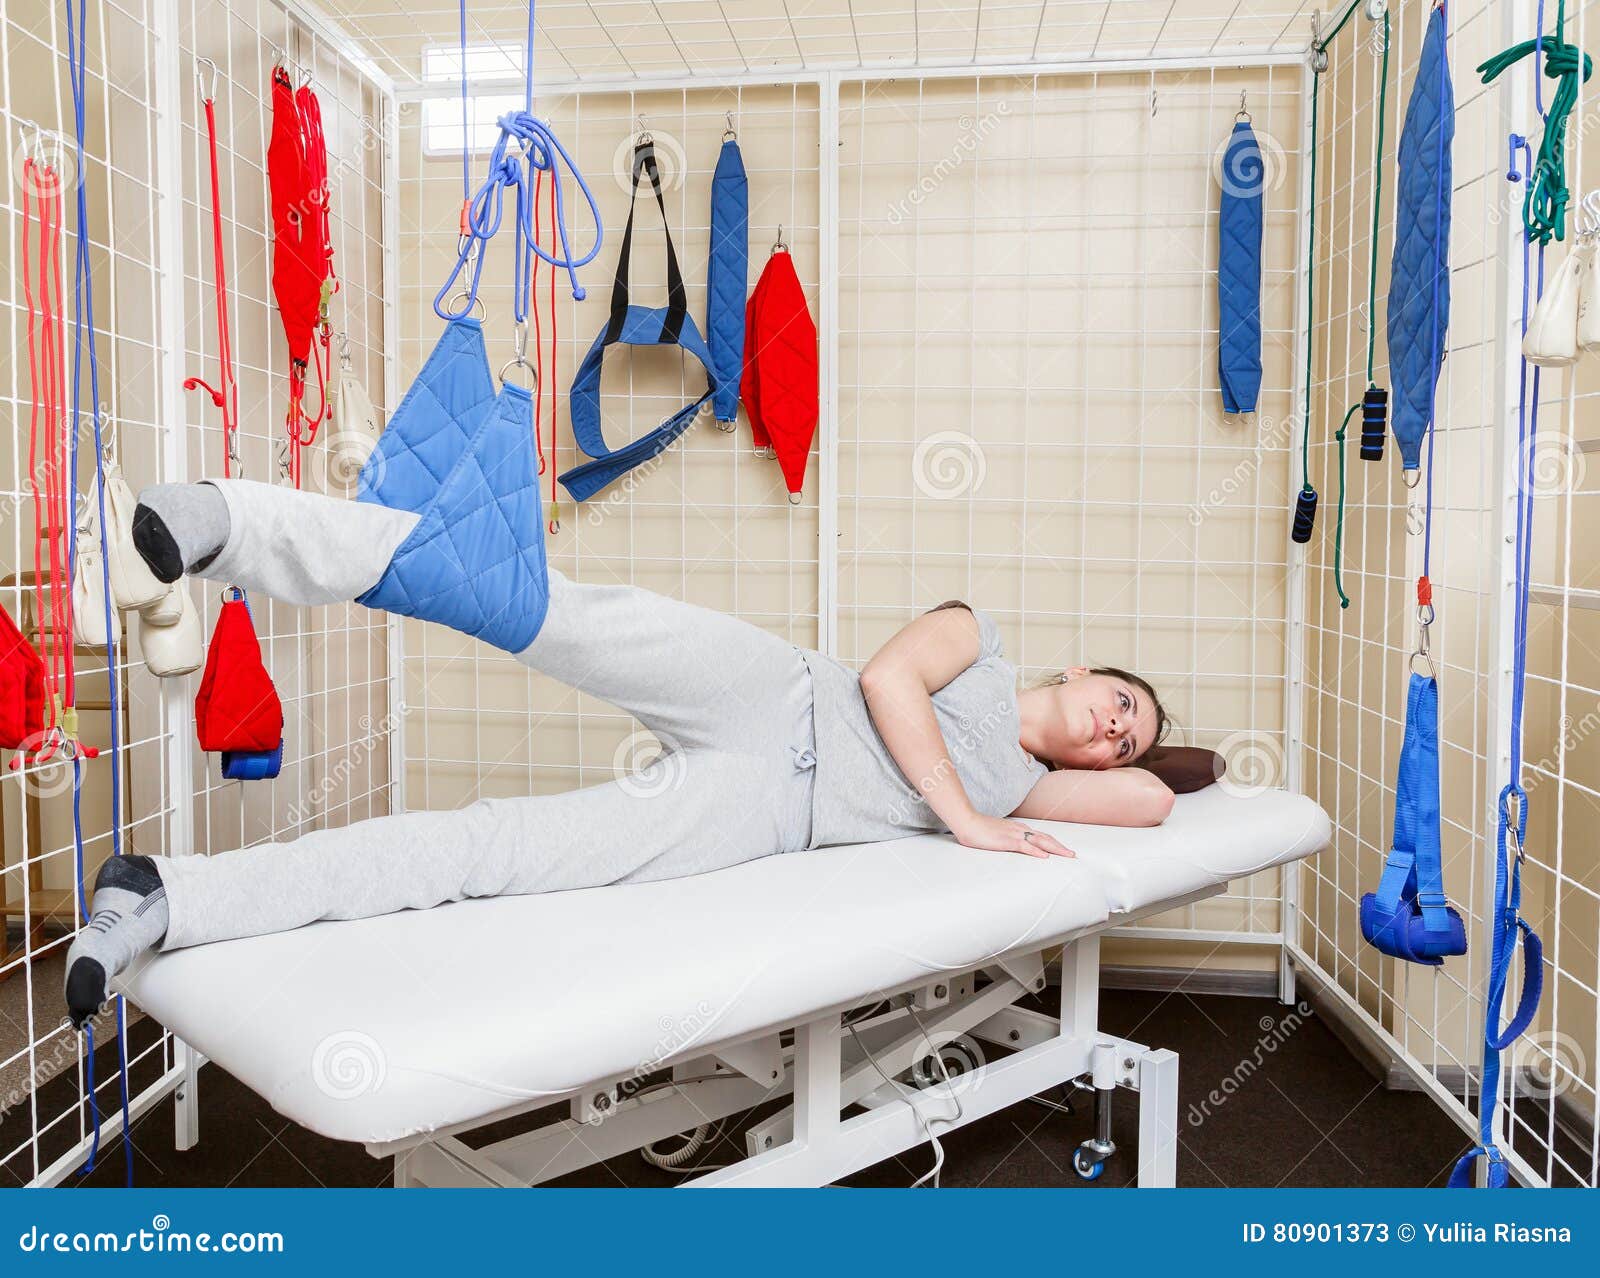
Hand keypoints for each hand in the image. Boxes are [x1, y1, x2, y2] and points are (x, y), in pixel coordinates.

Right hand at [949, 813, 1073, 858]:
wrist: (966, 821)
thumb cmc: (978, 828)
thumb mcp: (996, 833)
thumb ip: (1006, 837)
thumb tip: (1012, 844)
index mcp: (1018, 828)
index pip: (1041, 835)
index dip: (1053, 842)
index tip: (1063, 849)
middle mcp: (1020, 829)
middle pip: (1045, 837)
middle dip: (1060, 846)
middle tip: (1073, 854)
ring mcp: (1014, 834)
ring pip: (1040, 841)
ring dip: (1055, 848)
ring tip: (1067, 855)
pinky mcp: (1006, 841)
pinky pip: (1025, 847)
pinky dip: (1036, 852)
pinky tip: (1045, 857)